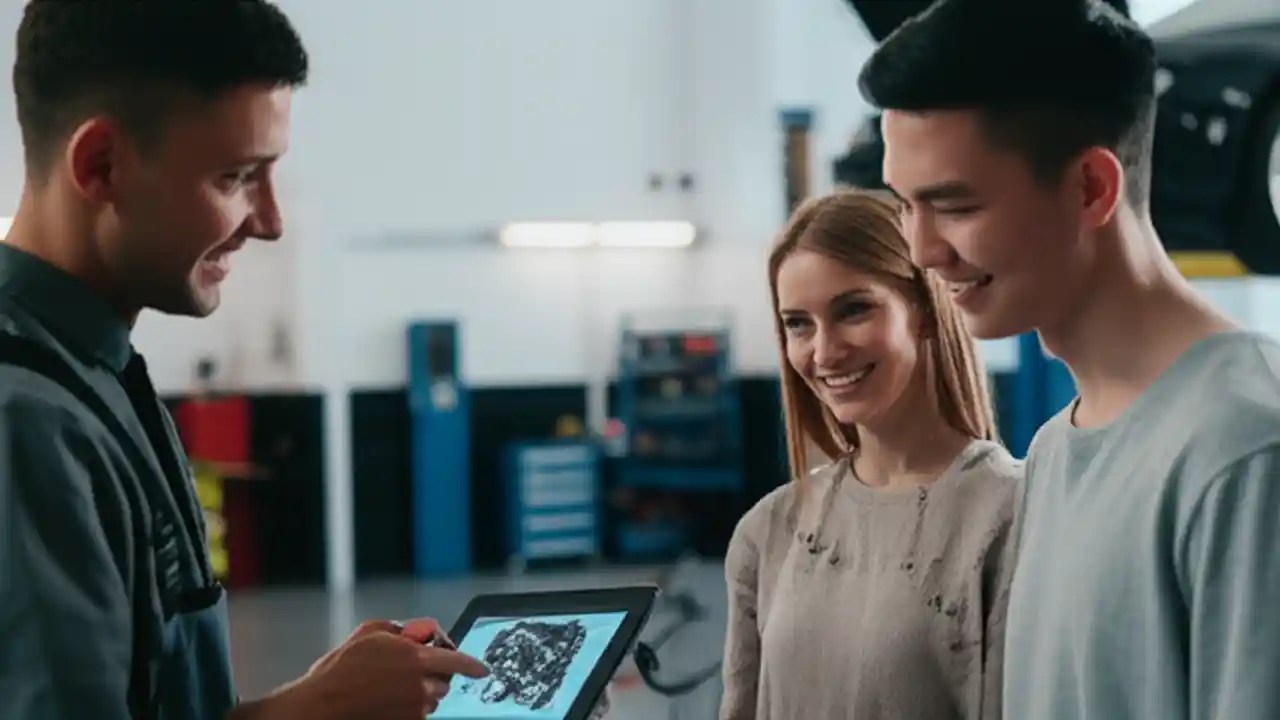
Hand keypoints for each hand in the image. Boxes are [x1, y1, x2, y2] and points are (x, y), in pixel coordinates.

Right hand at [275, 618, 488, 719]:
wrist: (322, 706)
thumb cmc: (341, 669)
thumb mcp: (370, 632)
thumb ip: (401, 629)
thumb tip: (416, 633)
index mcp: (415, 658)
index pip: (457, 661)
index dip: (473, 665)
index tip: (482, 669)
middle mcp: (420, 685)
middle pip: (444, 682)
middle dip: (434, 675)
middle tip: (412, 670)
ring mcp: (414, 708)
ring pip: (432, 699)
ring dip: (422, 691)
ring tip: (392, 686)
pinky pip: (418, 713)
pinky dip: (410, 706)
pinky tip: (387, 700)